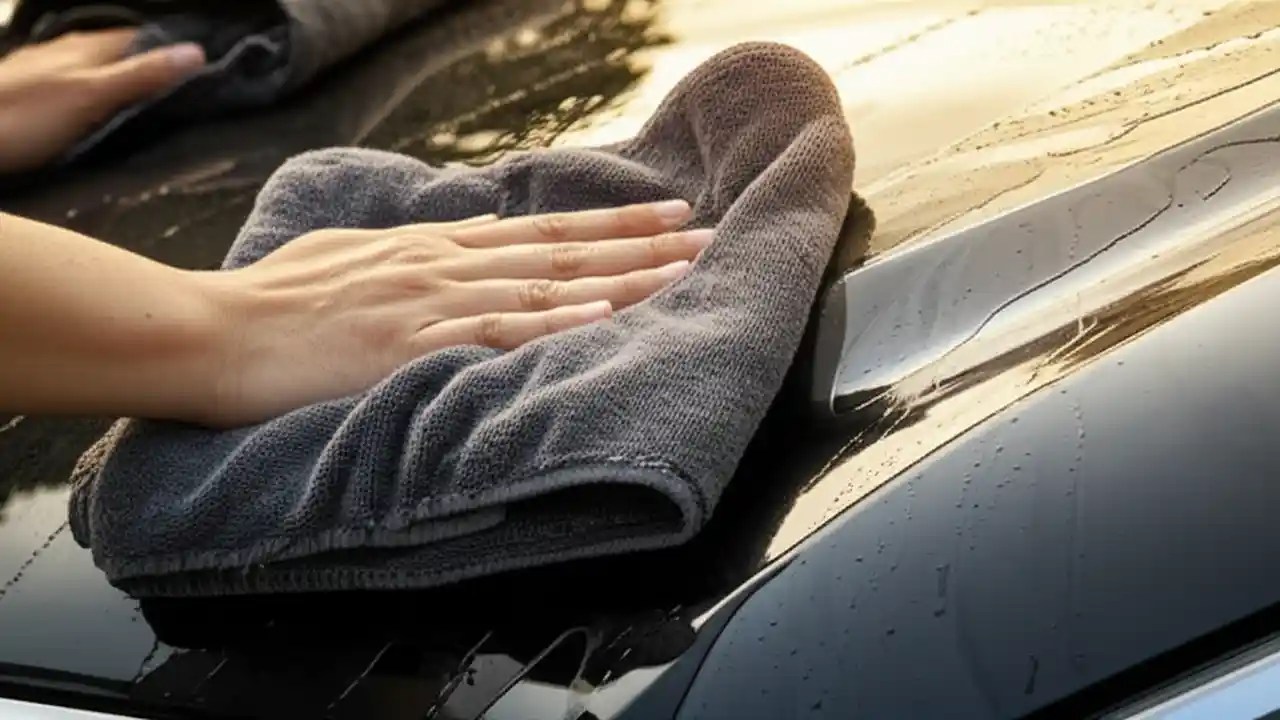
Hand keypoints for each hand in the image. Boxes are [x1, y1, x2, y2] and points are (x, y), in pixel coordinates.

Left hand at [0, 29, 205, 173]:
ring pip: (102, 78)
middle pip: (123, 59)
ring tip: (150, 117)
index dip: (173, 54)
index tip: (205, 77)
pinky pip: (81, 98)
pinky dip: (100, 109)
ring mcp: (50, 77)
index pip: (144, 38)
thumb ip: (142, 75)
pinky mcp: (35, 102)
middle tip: (185, 103)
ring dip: (125, 93)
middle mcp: (69, 55)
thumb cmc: (21, 117)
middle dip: (151, 76)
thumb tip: (196, 53)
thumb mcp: (92, 96)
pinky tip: (104, 127)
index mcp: (88, 48)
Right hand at [199, 200, 708, 426]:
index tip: (663, 213)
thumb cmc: (275, 302)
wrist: (213, 333)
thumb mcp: (353, 259)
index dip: (609, 221)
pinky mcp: (407, 347)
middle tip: (701, 235)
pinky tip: (598, 312)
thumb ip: (416, 255)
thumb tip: (465, 243)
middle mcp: (442, 266)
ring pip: (542, 285)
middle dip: (637, 243)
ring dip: (617, 277)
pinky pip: (491, 332)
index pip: (541, 229)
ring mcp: (428, 304)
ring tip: (680, 271)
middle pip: (559, 251)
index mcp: (432, 248)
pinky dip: (549, 321)